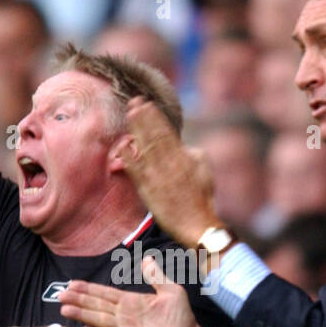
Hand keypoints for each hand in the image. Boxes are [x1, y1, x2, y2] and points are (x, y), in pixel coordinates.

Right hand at [60, 255, 215, 326]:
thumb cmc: (181, 318)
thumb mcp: (170, 290)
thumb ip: (156, 276)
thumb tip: (146, 258)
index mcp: (131, 302)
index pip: (105, 294)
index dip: (89, 289)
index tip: (72, 283)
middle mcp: (125, 315)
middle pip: (97, 305)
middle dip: (79, 299)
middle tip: (60, 295)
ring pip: (99, 319)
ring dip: (82, 314)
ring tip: (65, 308)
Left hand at [123, 97, 219, 245]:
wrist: (197, 224)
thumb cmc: (202, 199)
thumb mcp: (204, 171)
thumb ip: (194, 153)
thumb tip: (184, 144)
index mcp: (184, 157)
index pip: (167, 132)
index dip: (155, 117)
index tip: (147, 104)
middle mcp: (170, 163)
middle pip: (154, 135)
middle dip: (144, 117)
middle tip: (134, 101)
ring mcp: (158, 176)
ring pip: (145, 148)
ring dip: (137, 130)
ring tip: (129, 115)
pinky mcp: (148, 190)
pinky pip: (137, 171)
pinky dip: (129, 158)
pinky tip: (121, 146)